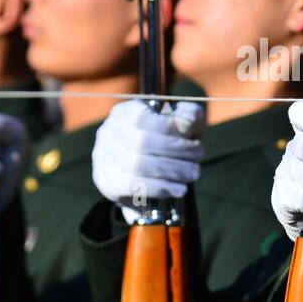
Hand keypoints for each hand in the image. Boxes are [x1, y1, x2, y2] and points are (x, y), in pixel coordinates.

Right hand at [91, 100, 205, 222]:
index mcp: (125, 112)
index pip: (141, 118)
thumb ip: (189, 116)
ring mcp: (103, 158)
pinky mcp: (106, 182)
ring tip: (193, 173)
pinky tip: (178, 189)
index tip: (194, 139)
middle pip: (141, 143)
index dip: (169, 129)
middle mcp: (108, 132)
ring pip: (136, 166)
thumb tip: (187, 120)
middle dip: (176, 151)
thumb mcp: (183, 124)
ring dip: (171, 171)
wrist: (150, 172)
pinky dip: (159, 188)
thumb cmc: (170, 140)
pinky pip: (131, 186)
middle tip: (199, 157)